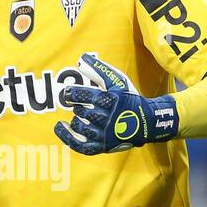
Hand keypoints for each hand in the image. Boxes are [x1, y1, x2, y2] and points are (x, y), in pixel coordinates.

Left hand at [54, 53, 177, 154]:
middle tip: (78, 104)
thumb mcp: (117, 82)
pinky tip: (60, 127)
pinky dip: (67, 137)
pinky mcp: (102, 147)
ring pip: (81, 128)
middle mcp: (108, 119)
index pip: (86, 97)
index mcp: (111, 101)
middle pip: (83, 112)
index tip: (67, 92)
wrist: (146, 122)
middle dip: (77, 107)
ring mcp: (105, 135)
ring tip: (77, 115)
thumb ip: (99, 70)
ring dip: (75, 121)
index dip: (73, 94)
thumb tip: (81, 59)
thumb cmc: (128, 99)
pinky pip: (81, 145)